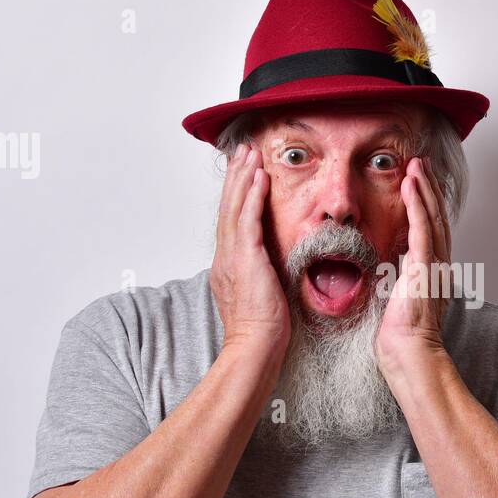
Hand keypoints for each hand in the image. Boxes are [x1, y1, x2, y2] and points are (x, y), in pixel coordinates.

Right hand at [209, 142, 289, 356]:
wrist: (255, 346)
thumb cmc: (262, 330)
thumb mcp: (261, 294)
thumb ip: (262, 274)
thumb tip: (272, 265)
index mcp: (228, 265)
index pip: (230, 220)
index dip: (235, 194)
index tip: (242, 172)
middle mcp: (225, 256)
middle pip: (228, 207)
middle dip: (235, 177)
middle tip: (241, 151)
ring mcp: (232, 257)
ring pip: (234, 207)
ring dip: (243, 178)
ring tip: (250, 154)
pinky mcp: (246, 259)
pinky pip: (247, 220)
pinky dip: (252, 197)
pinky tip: (259, 178)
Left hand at [376, 156, 451, 372]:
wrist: (410, 354)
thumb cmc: (401, 337)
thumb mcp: (399, 299)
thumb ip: (398, 279)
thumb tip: (388, 267)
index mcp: (433, 271)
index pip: (432, 229)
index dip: (428, 203)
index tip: (419, 183)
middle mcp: (438, 264)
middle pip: (437, 216)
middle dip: (429, 188)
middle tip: (421, 163)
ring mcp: (434, 264)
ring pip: (432, 217)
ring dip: (424, 188)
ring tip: (416, 165)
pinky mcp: (424, 267)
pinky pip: (422, 228)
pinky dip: (418, 204)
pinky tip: (411, 186)